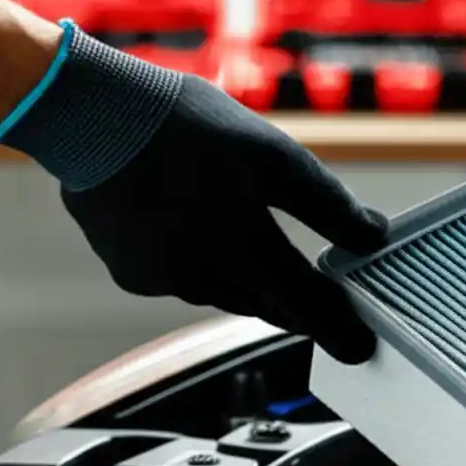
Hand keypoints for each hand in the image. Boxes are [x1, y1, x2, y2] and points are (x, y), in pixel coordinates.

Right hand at [0, 22, 388, 363]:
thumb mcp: (274, 154)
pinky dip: (201, 265)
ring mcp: (161, 280)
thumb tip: (372, 236)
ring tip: (260, 251)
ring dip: (249, 283)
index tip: (360, 350)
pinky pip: (182, 281)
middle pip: (266, 306)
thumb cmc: (188, 127)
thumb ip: (327, 204)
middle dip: (297, 307)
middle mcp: (201, 277)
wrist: (93, 115)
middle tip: (323, 304)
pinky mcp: (131, 273)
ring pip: (223, 295)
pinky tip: (198, 229)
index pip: (305, 307)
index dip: (337, 329)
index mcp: (242, 248)